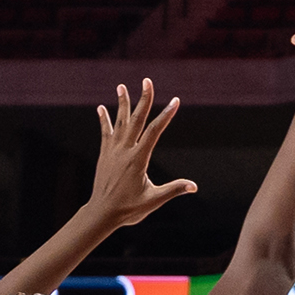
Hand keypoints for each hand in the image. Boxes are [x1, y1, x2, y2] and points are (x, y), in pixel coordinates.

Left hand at [89, 78, 195, 226]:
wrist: (102, 212)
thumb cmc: (129, 209)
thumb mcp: (154, 200)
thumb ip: (173, 190)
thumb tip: (193, 186)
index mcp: (138, 159)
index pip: (154, 131)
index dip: (166, 115)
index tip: (175, 101)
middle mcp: (125, 150)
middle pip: (136, 119)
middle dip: (143, 99)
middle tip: (147, 81)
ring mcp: (113, 151)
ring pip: (119, 122)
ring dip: (122, 104)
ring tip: (121, 86)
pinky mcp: (105, 155)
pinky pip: (105, 133)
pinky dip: (104, 120)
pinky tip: (101, 108)